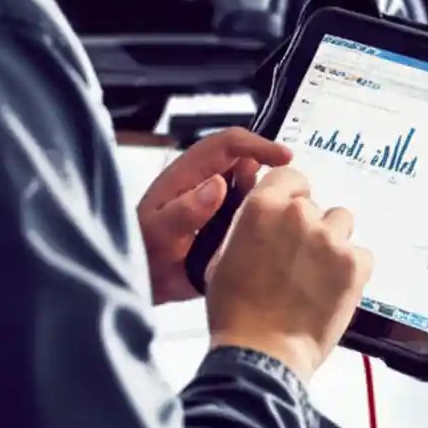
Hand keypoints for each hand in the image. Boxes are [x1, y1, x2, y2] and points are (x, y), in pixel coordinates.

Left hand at [138, 128, 292, 304]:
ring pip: (253, 187)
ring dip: (268, 197)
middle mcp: (207, 182)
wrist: (140, 284)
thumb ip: (184, 211)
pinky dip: (265, 216)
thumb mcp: (159, 233)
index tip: (285, 159)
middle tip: (287, 198)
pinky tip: (274, 234)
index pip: (228, 143)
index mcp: (188, 173)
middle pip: (247, 161)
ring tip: (279, 220)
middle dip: (270, 172)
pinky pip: (252, 211)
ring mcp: (218, 202)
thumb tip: (219, 184)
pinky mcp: (226, 222)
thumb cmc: (143, 253)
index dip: (257, 145)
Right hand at [206, 166, 372, 380]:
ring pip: (342, 223)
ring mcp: (331, 240)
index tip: (292, 209)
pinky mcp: (355, 265)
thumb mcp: (223, 258)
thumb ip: (247, 228)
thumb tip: (262, 218)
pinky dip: (352, 269)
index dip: (292, 193)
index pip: (290, 176)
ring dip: (333, 242)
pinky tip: (333, 289)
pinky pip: (362, 254)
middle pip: (315, 206)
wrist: (262, 353)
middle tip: (298, 259)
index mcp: (262, 208)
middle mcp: (299, 216)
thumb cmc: (236, 312)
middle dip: (309, 227)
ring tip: (318, 273)